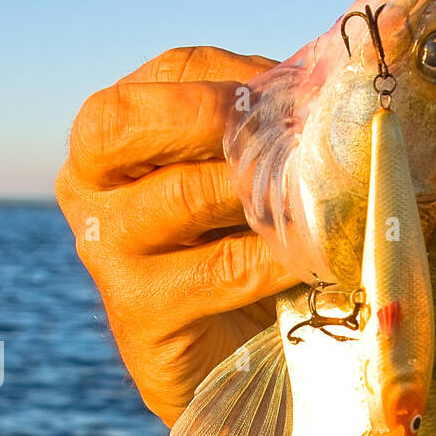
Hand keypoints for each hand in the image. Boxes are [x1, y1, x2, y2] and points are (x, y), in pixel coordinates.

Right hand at [55, 46, 299, 435]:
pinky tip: (315, 255)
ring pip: (182, 197)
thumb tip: (346, 73)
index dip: (244, 74)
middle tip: (289, 132)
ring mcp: (105, 250)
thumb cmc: (247, 251)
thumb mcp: (251, 177)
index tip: (308, 91)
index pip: (174, 73)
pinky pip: (217, 271)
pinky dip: (274, 258)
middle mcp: (88, 184)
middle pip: (129, 122)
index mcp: (113, 133)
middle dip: (217, 116)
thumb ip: (272, 128)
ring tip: (317, 195)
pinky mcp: (138, 311)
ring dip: (259, 191)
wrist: (238, 362)